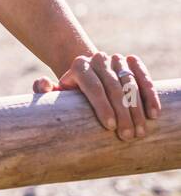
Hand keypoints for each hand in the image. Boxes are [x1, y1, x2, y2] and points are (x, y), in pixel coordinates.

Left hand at [32, 51, 160, 141]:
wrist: (88, 80)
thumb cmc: (71, 95)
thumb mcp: (56, 94)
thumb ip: (44, 91)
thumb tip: (44, 82)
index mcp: (79, 65)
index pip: (92, 85)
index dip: (102, 106)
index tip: (110, 127)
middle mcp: (98, 59)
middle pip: (113, 87)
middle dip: (122, 113)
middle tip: (126, 135)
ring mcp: (117, 60)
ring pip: (130, 84)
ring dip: (137, 109)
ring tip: (140, 131)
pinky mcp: (133, 64)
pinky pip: (144, 78)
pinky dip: (150, 95)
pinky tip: (153, 114)